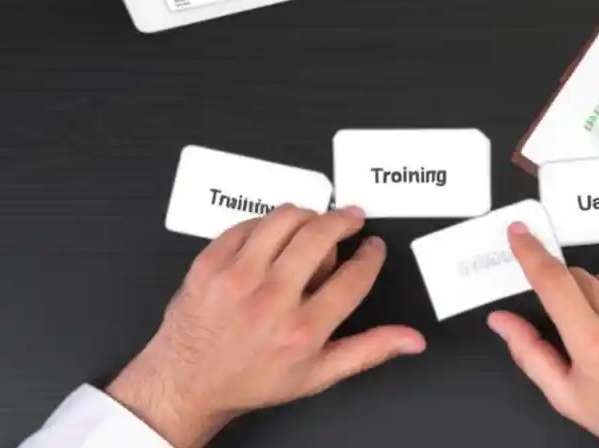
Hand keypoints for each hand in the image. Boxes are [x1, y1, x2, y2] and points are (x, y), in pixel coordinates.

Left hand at [107, 205, 425, 447]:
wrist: (187, 383)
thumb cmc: (251, 379)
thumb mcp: (318, 375)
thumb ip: (369, 350)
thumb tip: (411, 339)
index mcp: (302, 330)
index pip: (353, 276)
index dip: (371, 255)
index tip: (373, 247)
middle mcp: (270, 301)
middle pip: (320, 237)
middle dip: (344, 220)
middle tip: (351, 219)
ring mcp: (236, 279)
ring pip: (284, 220)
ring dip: (308, 215)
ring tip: (314, 223)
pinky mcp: (209, 265)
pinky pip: (248, 225)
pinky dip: (268, 224)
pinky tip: (275, 236)